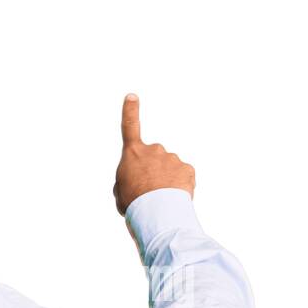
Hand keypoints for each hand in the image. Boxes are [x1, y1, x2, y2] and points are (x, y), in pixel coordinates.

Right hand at [113, 94, 195, 214]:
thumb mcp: (120, 190)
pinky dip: (178, 187)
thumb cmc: (133, 203)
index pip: (129, 126)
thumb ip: (128, 178)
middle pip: (153, 158)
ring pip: (169, 169)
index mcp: (132, 154)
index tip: (132, 96)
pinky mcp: (187, 168)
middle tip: (147, 192)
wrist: (156, 211)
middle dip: (152, 171)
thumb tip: (142, 177)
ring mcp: (172, 158)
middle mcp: (153, 150)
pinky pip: (182, 177)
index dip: (130, 111)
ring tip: (159, 200)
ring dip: (165, 182)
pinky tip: (172, 199)